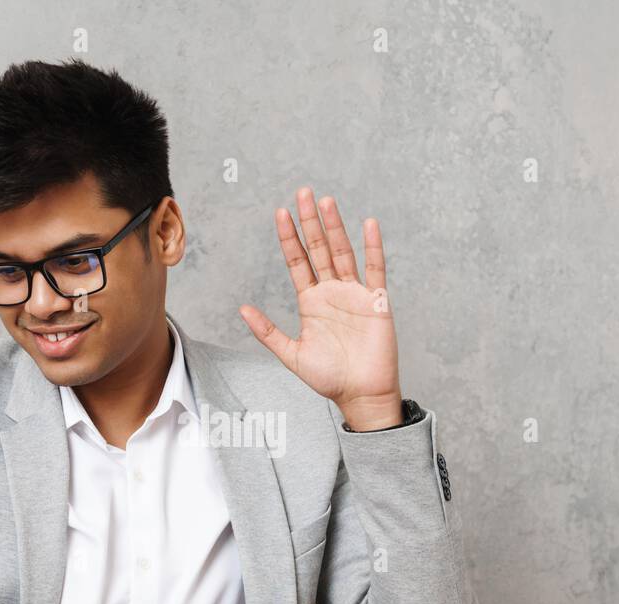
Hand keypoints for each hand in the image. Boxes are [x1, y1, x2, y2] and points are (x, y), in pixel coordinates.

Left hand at [239, 186, 403, 430]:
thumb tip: (242, 309)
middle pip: (319, 249)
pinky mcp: (376, 301)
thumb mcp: (291, 354)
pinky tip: (368, 223)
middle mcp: (332, 292)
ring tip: (326, 202)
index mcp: (311, 302)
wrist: (360, 394)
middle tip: (303, 193)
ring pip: (343, 252)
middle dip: (311, 222)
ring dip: (335, 227)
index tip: (280, 213)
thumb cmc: (329, 378)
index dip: (289, 239)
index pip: (298, 262)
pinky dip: (373, 246)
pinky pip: (376, 268)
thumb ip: (267, 332)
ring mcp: (355, 294)